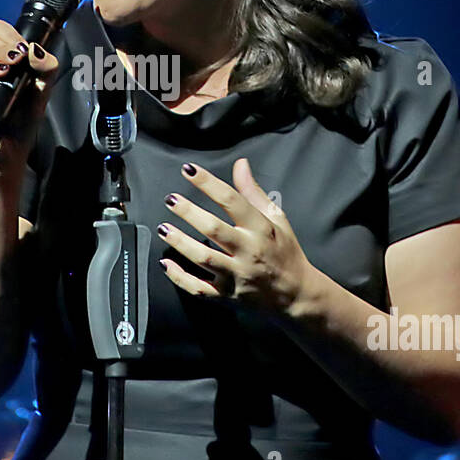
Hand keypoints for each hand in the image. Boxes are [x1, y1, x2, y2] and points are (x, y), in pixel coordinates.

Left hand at [156, 158, 315, 316]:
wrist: (296, 294)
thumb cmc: (284, 252)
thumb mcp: (276, 218)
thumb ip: (253, 192)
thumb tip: (240, 165)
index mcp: (261, 229)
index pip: (232, 200)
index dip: (208, 183)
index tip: (189, 171)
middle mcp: (248, 251)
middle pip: (214, 229)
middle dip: (189, 213)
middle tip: (171, 200)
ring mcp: (237, 275)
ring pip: (204, 258)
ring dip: (181, 242)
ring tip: (163, 228)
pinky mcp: (228, 294)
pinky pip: (199, 288)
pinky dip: (180, 278)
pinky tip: (166, 264)